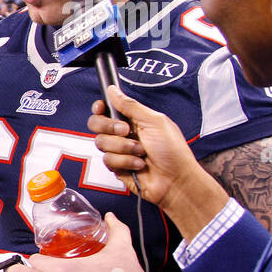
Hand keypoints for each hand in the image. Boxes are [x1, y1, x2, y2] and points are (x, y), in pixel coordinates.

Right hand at [87, 85, 201, 207]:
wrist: (175, 180)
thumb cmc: (173, 151)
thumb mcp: (154, 121)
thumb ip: (130, 106)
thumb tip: (113, 90)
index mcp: (133, 120)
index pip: (106, 109)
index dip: (100, 108)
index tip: (101, 108)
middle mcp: (123, 134)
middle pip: (97, 124)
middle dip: (109, 127)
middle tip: (127, 131)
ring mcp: (119, 151)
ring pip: (101, 143)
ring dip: (123, 147)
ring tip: (141, 152)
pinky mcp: (116, 167)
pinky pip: (107, 160)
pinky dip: (124, 161)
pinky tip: (138, 165)